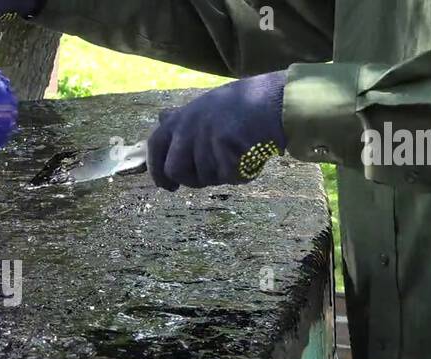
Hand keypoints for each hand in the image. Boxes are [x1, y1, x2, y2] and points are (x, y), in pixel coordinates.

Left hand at [148, 71, 287, 190]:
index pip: (155, 147)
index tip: (168, 186)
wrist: (276, 99)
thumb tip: (160, 118)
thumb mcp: (206, 105)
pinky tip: (250, 155)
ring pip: (205, 177)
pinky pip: (229, 177)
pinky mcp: (226, 148)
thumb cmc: (242, 105)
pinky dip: (242, 173)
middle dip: (191, 179)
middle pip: (175, 171)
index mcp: (181, 117)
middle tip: (211, 174)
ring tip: (237, 153)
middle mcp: (188, 127)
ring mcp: (206, 137)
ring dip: (221, 174)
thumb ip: (183, 118)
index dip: (157, 171)